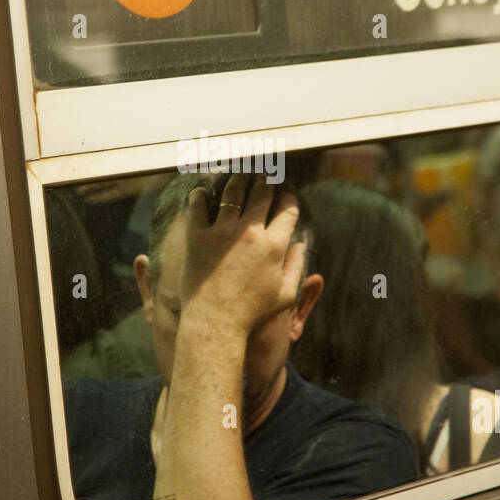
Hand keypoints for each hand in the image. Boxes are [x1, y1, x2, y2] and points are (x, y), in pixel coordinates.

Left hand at [179, 174, 305, 334]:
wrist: (215, 323)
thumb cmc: (252, 314)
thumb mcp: (285, 295)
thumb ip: (296, 267)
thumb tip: (302, 245)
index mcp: (274, 246)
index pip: (287, 211)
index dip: (289, 201)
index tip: (287, 198)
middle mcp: (250, 233)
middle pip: (262, 193)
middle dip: (266, 182)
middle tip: (264, 178)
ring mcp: (222, 232)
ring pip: (233, 192)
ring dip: (238, 179)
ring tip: (239, 175)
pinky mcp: (198, 236)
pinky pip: (198, 206)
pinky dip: (200, 195)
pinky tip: (201, 192)